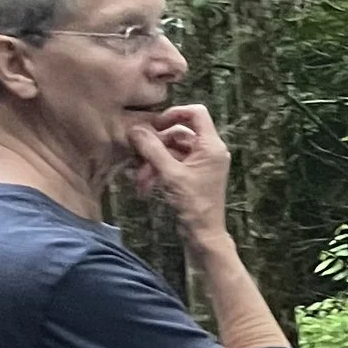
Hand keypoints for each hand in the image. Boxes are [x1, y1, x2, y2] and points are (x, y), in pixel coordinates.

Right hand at [130, 102, 231, 245]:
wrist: (202, 234)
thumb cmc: (193, 205)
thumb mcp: (170, 174)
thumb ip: (152, 149)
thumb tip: (135, 130)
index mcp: (212, 146)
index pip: (196, 113)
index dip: (174, 114)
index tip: (155, 125)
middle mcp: (209, 151)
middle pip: (178, 133)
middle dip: (156, 146)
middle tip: (138, 157)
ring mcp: (201, 163)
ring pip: (171, 151)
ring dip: (153, 162)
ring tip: (140, 180)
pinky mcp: (192, 175)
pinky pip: (172, 164)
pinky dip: (158, 171)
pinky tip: (144, 186)